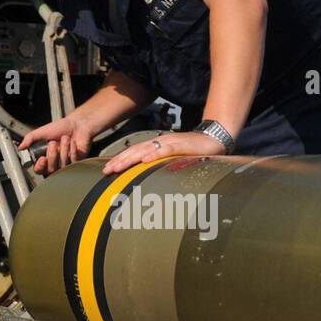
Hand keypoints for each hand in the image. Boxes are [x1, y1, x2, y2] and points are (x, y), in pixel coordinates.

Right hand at [18, 112, 95, 175]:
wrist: (77, 124)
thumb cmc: (61, 128)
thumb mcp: (42, 132)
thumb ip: (30, 139)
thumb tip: (20, 147)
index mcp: (45, 157)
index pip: (40, 170)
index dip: (40, 167)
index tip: (42, 159)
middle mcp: (55, 162)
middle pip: (51, 169)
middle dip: (52, 156)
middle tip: (53, 143)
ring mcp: (66, 163)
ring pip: (62, 166)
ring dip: (63, 150)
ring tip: (65, 139)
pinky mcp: (77, 162)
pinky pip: (73, 162)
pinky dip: (72, 150)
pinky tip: (73, 143)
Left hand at [102, 131, 224, 174]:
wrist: (214, 138)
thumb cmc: (195, 152)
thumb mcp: (175, 161)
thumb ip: (163, 168)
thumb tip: (150, 182)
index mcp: (156, 147)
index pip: (135, 153)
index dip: (121, 160)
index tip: (107, 170)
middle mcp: (160, 143)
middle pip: (135, 151)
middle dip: (119, 161)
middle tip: (105, 171)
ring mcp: (170, 143)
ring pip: (145, 149)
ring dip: (130, 158)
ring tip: (117, 166)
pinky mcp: (181, 145)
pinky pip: (165, 150)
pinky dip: (154, 154)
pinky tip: (144, 160)